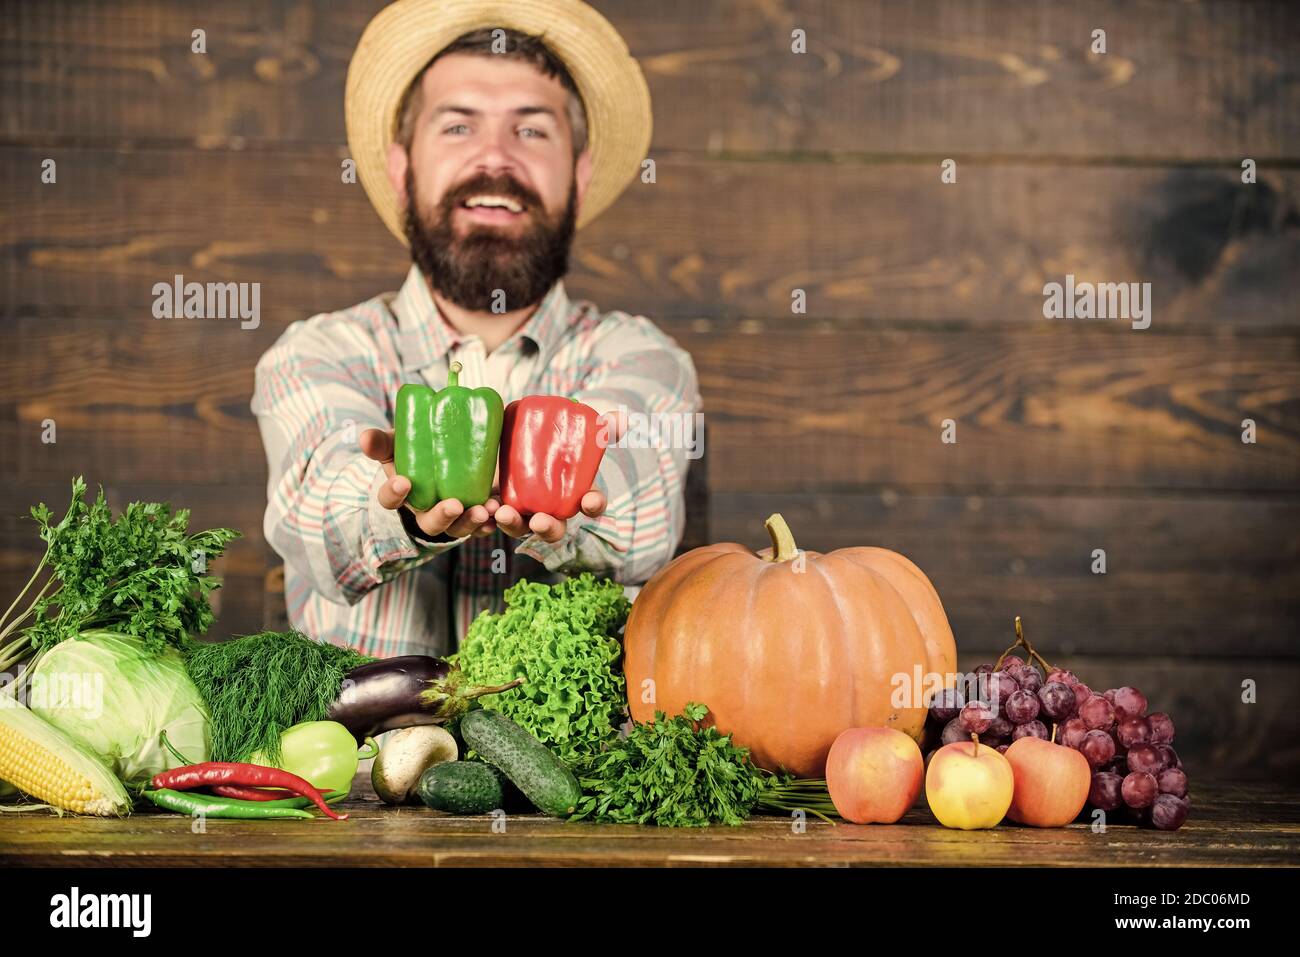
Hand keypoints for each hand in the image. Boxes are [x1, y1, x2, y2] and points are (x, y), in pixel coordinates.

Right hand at [361, 428, 497, 538]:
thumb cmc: (417, 452)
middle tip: (453, 505)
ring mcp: (452, 518)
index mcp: (403, 494)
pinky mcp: (475, 516)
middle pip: (430, 523)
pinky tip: (497, 514)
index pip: (391, 500)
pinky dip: (490, 523)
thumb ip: (382, 441)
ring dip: (470, 522)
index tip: (404, 482)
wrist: (449, 455)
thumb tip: (364, 437)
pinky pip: (482, 527)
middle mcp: (426, 512)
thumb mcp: (398, 443)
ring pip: (458, 528)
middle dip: (441, 516)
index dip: (395, 494)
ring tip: (483, 510)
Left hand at [493, 409, 622, 543]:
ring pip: (519, 528)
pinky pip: (491, 519)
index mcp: (574, 495)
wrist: (516, 435)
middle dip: (548, 529)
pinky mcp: (497, 506)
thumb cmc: (554, 438)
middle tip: (540, 520)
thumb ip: (600, 426)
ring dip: (512, 525)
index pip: (591, 505)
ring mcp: (523, 512)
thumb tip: (624, 419)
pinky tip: (482, 510)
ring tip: (502, 513)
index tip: (591, 501)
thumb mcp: (576, 430)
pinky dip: (487, 518)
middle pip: (554, 529)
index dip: (594, 505)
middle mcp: (550, 511)